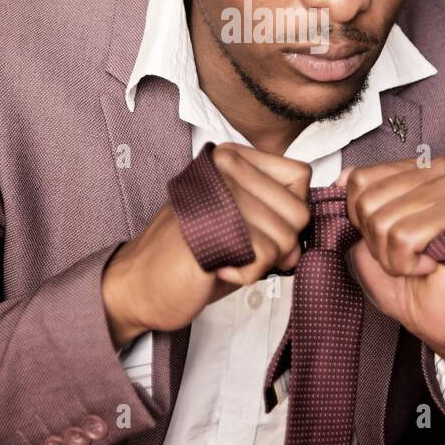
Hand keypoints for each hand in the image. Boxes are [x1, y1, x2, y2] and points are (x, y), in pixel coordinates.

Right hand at [102, 143, 310, 346]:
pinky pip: (265, 258)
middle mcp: (224, 167)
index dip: (289, 213)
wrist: (137, 286)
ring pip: (285, 239)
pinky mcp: (213, 226)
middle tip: (238, 249)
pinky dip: (246, 276)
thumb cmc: (192, 256)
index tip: (260, 227)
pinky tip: (218, 268)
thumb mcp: (240, 223)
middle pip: (298, 212)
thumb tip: (306, 235)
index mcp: (230, 158)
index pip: (300, 176)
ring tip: (224, 257)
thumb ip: (277, 215)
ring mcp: (217, 193)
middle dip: (277, 245)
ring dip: (260, 263)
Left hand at [337, 156, 444, 358]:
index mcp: (419, 169)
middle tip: (407, 254)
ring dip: (392, 257)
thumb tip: (340, 178)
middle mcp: (439, 172)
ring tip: (418, 262)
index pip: (358, 179)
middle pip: (367, 201)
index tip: (388, 237)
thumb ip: (355, 207)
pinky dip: (405, 263)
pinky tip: (429, 266)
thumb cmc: (411, 283)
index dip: (360, 219)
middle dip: (376, 242)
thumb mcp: (367, 241)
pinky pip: (403, 237)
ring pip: (382, 221)